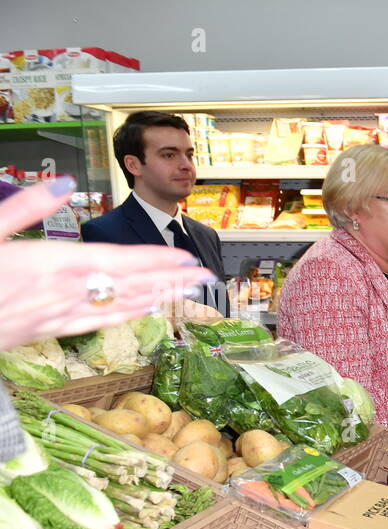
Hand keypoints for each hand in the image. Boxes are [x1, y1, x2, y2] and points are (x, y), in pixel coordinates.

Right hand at [0, 178, 216, 349]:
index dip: (157, 260)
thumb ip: (25, 205)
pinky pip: (99, 322)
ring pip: (121, 306)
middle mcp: (63, 291)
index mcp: (51, 262)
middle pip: (130, 284)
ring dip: (159, 298)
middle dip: (170, 279)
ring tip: (189, 292)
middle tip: (205, 276)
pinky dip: (128, 316)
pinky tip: (148, 311)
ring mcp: (58, 314)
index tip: (186, 258)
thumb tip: (61, 183)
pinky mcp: (49, 331)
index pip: (119, 260)